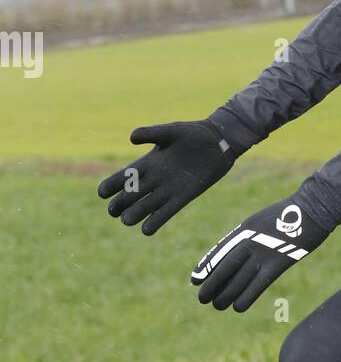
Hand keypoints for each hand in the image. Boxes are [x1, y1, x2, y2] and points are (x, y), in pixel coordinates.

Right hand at [98, 120, 236, 234]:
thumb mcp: (170, 131)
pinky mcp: (183, 197)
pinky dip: (156, 221)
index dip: (111, 185)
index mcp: (148, 163)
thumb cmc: (193, 134)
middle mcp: (155, 179)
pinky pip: (166, 213)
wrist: (218, 143)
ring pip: (147, 206)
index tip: (102, 193)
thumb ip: (151, 133)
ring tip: (127, 221)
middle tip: (113, 211)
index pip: (124, 177)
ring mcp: (168, 189)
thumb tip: (131, 138)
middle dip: (120, 203)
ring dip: (136, 214)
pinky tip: (146, 230)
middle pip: (131, 195)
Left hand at [191, 199, 328, 311]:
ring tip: (217, 305)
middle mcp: (250, 242)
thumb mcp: (262, 221)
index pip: (219, 251)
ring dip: (225, 295)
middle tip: (202, 299)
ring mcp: (264, 253)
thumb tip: (238, 255)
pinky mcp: (278, 264)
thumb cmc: (289, 215)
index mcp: (244, 229)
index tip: (194, 280)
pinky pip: (257, 285)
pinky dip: (245, 298)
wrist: (313, 209)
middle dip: (211, 285)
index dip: (206, 267)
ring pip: (238, 280)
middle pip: (225, 268)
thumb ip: (249, 237)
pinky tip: (238, 307)